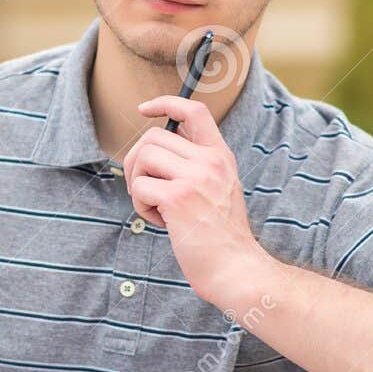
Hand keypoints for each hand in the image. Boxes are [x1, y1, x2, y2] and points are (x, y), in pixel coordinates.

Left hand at [124, 95, 266, 307]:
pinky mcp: (177, 198)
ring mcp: (195, 178)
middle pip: (152, 138)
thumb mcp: (219, 189)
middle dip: (137, 162)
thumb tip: (158, 145)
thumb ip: (197, 165)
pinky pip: (139, 187)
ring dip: (138, 185)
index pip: (195, 112)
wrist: (235, 268)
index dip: (165, 103)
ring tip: (156, 208)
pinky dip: (141, 206)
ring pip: (142, 158)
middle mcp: (209, 161)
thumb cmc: (221, 236)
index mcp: (220, 156)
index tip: (145, 108)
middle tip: (145, 189)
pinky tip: (161, 222)